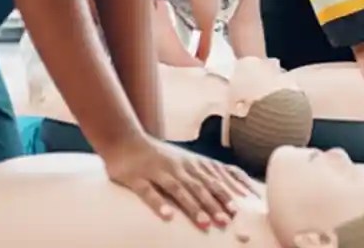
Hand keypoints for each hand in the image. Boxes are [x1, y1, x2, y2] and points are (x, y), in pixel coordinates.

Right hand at [103, 135, 255, 230]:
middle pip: (199, 187)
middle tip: (226, 222)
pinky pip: (148, 192)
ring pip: (178, 190)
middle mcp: (177, 167)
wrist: (124, 140)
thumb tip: (229, 191)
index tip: (238, 211)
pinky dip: (159, 203)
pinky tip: (168, 216)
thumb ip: (203, 175)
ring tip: (204, 223)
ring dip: (192, 206)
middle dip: (214, 204)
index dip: (226, 194)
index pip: (213, 180)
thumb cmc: (159, 156)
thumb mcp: (185, 161)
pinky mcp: (136, 178)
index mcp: (190, 164)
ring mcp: (157, 171)